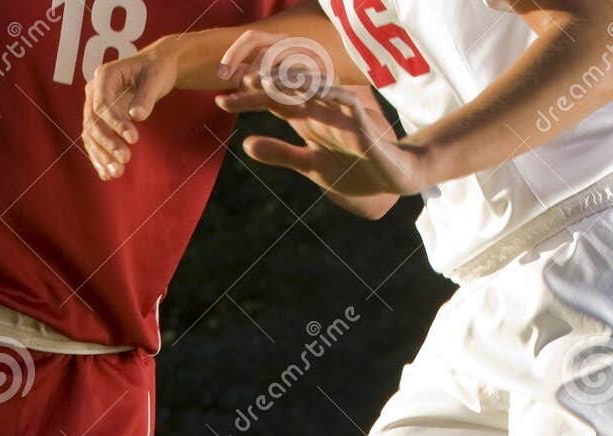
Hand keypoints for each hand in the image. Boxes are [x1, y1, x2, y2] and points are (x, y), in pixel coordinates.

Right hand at [83, 44, 179, 179]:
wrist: (153, 69)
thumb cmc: (156, 69)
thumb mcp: (155, 79)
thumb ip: (146, 97)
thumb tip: (136, 116)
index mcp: (104, 76)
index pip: (101, 104)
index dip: (115, 124)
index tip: (134, 138)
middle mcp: (94, 91)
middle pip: (93, 122)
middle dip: (108, 143)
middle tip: (126, 159)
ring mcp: (93, 107)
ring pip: (91, 135)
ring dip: (102, 156)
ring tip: (118, 172)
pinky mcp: (99, 121)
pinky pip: (94, 142)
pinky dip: (100, 158)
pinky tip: (108, 175)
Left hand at [217, 78, 429, 207]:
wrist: (392, 179)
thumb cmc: (353, 169)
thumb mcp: (310, 165)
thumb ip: (280, 153)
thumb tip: (246, 144)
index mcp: (309, 118)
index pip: (275, 103)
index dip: (250, 100)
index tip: (220, 100)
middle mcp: (323, 109)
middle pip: (290, 92)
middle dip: (265, 86)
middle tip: (236, 78)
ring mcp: (344, 113)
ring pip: (317, 91)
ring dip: (293, 85)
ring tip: (269, 81)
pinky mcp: (365, 122)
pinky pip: (348, 104)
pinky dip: (332, 98)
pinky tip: (316, 92)